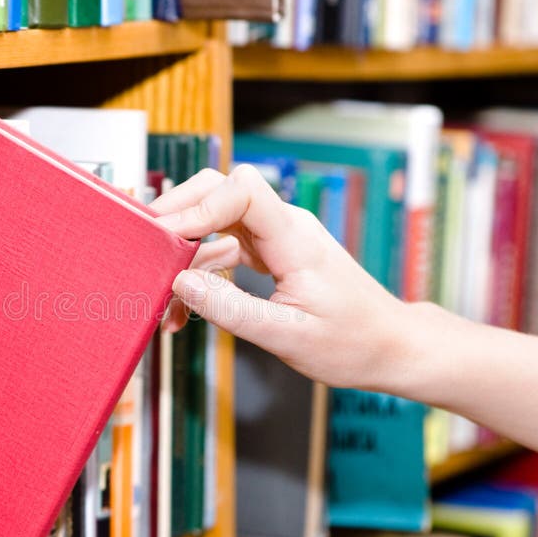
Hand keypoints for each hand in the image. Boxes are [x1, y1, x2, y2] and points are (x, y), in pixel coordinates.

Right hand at [151, 165, 407, 389]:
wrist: (389, 346)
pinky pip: (226, 248)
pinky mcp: (271, 255)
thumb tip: (181, 283)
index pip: (242, 190)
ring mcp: (277, 239)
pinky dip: (202, 272)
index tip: (167, 239)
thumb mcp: (287, 336)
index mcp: (294, 239)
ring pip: (217, 222)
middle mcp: (284, 228)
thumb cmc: (352, 343)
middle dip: (180, 214)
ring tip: (165, 301)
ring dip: (186, 254)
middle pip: (221, 191)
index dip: (198, 206)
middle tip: (148, 249)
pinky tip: (187, 306)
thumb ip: (231, 309)